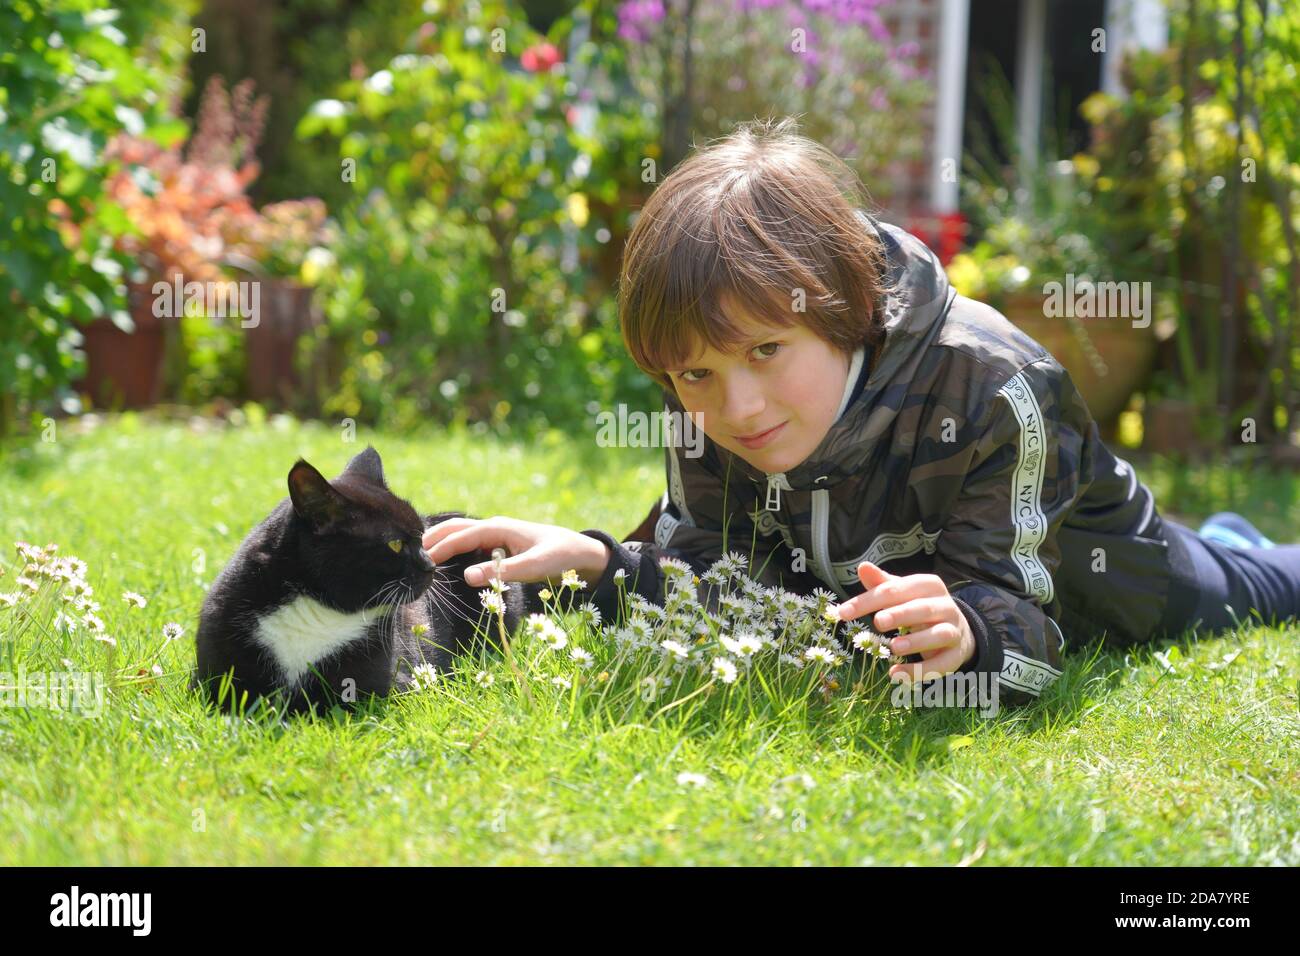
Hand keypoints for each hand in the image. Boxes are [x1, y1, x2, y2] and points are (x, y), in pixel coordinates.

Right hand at [421, 516, 610, 587]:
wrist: (580, 552)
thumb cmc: (560, 557)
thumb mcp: (533, 567)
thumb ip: (502, 572)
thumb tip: (468, 577)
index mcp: (499, 528)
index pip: (461, 535)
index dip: (440, 547)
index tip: (421, 560)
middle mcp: (494, 527)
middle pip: (455, 528)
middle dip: (432, 538)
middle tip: (407, 553)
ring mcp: (496, 535)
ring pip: (460, 533)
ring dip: (440, 540)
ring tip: (418, 554)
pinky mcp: (499, 544)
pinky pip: (469, 542)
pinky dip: (452, 546)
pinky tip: (442, 558)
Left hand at [831, 561, 974, 683]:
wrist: (957, 630)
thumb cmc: (919, 607)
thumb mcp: (903, 594)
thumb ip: (883, 584)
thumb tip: (863, 567)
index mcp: (929, 585)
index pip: (897, 589)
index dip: (869, 600)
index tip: (843, 612)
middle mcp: (946, 606)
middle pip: (923, 608)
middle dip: (900, 614)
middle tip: (878, 621)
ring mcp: (954, 631)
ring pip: (940, 634)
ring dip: (916, 641)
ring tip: (894, 646)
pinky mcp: (956, 655)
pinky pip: (941, 664)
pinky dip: (920, 670)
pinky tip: (896, 674)